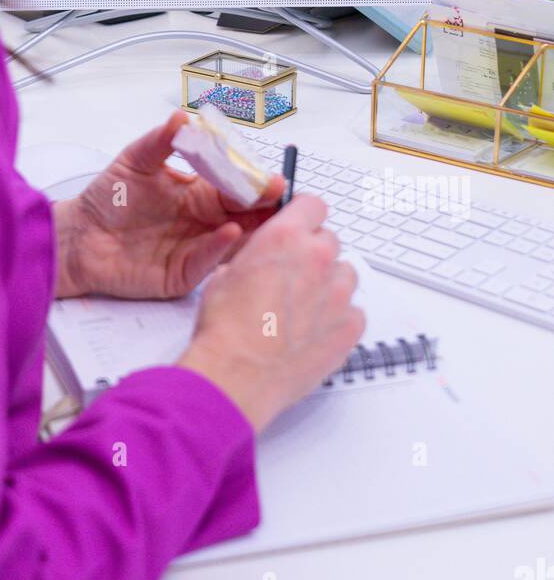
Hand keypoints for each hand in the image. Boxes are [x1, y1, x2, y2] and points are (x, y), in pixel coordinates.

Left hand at [52, 110, 283, 299]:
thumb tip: (182, 116)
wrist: (80, 237)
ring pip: (235, 239)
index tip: (269, 173)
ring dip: (253, 227)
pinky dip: (220, 246)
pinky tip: (230, 230)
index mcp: (198, 192)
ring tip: (269, 214)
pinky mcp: (184, 273)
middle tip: (279, 192)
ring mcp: (197, 247)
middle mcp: (203, 220)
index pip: (234, 184)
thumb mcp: (135, 161)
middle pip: (243, 211)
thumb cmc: (108, 199)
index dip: (252, 179)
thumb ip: (161, 141)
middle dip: (263, 203)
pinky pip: (207, 260)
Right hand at [177, 195, 364, 432]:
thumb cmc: (226, 329)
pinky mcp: (351, 326)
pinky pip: (354, 311)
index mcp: (286, 237)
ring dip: (329, 284)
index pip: (313, 204)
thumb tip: (263, 260)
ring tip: (302, 309)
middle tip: (292, 277)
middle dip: (313, 254)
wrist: (238, 375)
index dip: (304, 216)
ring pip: (345, 274)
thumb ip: (257, 256)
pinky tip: (313, 332)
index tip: (301, 226)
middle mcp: (318, 258)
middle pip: (330, 240)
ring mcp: (339, 294)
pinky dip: (338, 318)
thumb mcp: (226, 273)